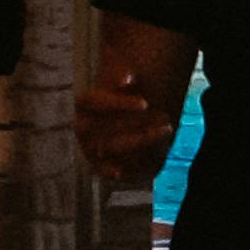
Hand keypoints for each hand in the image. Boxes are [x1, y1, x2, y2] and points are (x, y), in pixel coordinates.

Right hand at [74, 67, 176, 181]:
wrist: (124, 124)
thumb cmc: (124, 100)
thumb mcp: (125, 84)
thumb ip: (124, 76)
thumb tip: (125, 79)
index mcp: (83, 104)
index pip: (96, 101)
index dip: (119, 103)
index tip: (145, 103)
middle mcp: (82, 127)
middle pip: (108, 125)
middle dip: (138, 122)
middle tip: (165, 116)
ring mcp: (88, 146)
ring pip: (111, 146)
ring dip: (140, 140)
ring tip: (168, 129)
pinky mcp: (98, 164)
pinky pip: (102, 168)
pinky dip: (109, 170)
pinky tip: (120, 173)